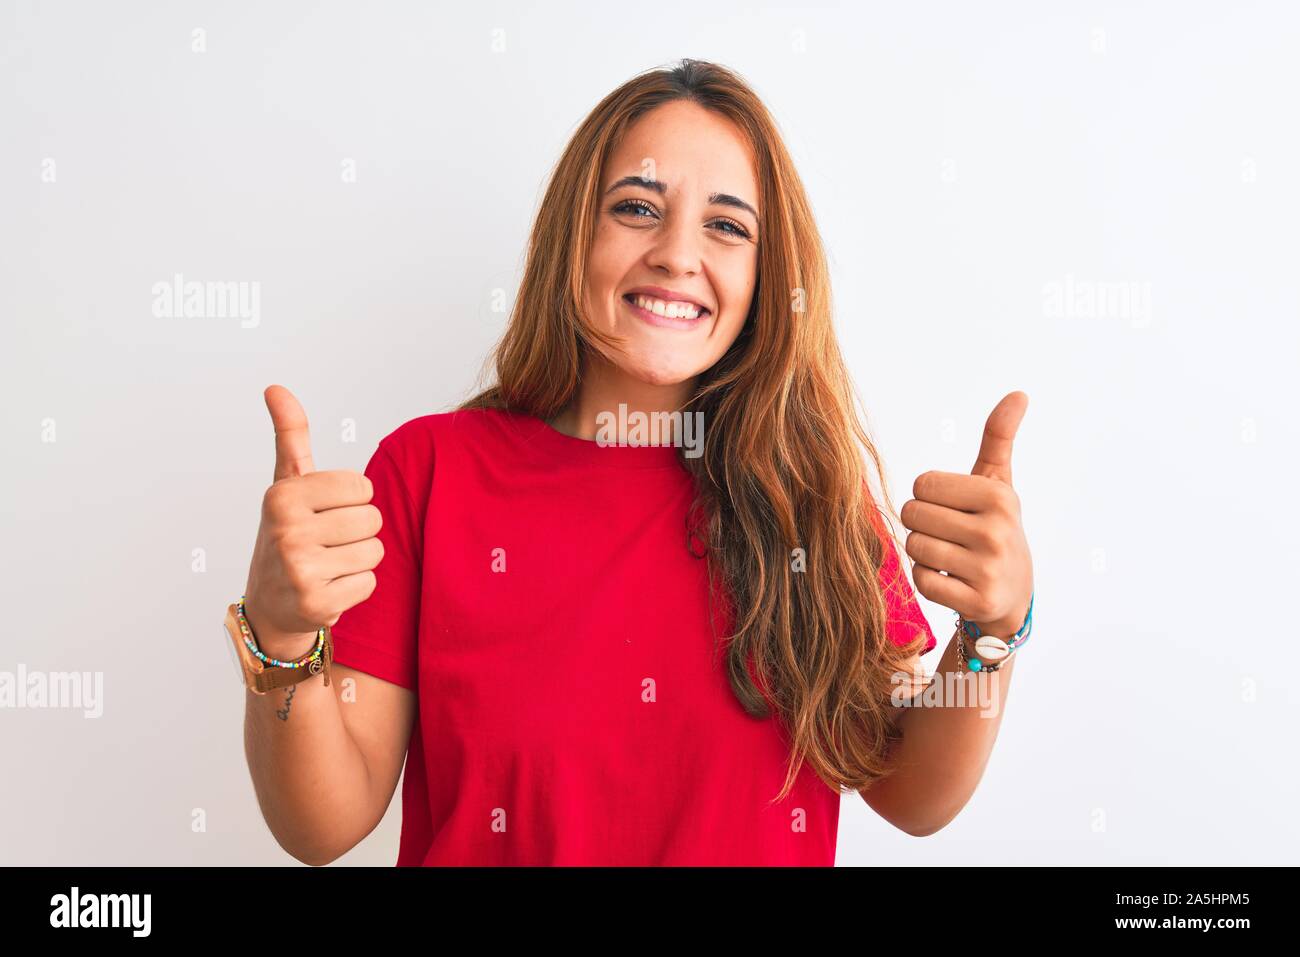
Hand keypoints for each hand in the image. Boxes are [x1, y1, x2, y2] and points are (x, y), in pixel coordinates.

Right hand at [242, 385, 383, 654]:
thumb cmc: (288, 534)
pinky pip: (369, 583)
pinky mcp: (315, 603)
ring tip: (329, 564)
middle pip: (372, 519)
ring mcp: (299, 569)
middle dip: (358, 532)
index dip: (353, 501)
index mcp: (282, 495)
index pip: (362, 487)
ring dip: (359, 560)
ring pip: (374, 551)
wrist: (271, 604)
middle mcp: (286, 530)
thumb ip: (291, 436)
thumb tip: (276, 388)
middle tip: (327, 543)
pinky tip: (329, 588)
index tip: (325, 513)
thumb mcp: (288, 484)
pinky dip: (356, 588)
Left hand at [900, 391, 1033, 639]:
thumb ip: (998, 438)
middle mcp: (997, 532)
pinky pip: (921, 581)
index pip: (922, 484)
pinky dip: (929, 580)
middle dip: (923, 524)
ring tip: (953, 556)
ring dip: (924, 553)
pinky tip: (954, 580)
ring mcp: (989, 570)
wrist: (1014, 594)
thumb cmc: (995, 527)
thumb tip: (1018, 393)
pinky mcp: (977, 601)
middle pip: (912, 515)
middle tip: (950, 535)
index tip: (953, 509)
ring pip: (914, 547)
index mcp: (999, 496)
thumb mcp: (998, 482)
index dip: (928, 496)